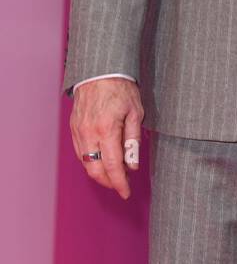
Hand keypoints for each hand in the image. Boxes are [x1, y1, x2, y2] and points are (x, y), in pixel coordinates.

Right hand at [70, 77, 144, 199]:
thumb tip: (132, 165)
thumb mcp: (136, 112)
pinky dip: (90, 161)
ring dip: (98, 173)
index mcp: (107, 130)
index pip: (113, 166)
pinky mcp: (73, 128)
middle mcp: (89, 133)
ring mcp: (78, 131)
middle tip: (121, 185)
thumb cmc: (121, 89)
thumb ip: (133, 141)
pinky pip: (80, 152)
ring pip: (85, 162)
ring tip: (113, 175)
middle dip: (108, 182)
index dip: (119, 183)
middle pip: (95, 170)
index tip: (126, 192)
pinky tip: (101, 161)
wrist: (99, 71)